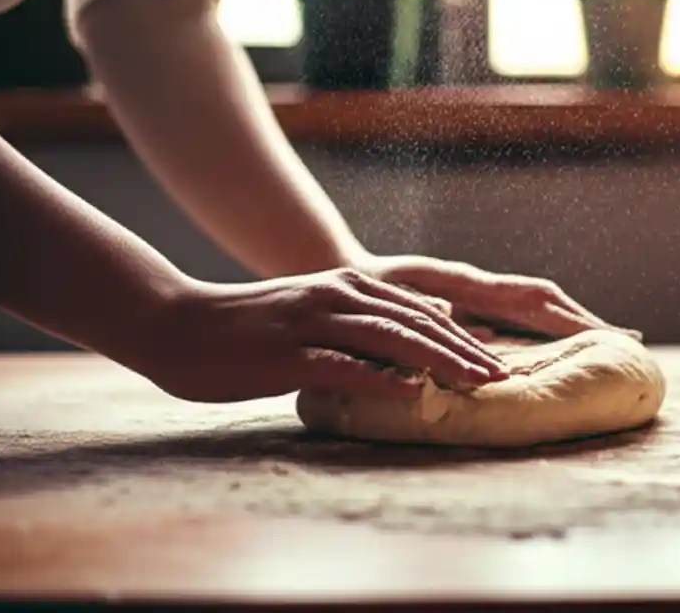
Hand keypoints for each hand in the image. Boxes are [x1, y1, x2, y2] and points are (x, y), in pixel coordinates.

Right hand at [131, 269, 506, 402]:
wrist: (177, 324)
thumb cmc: (248, 329)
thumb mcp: (315, 315)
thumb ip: (362, 321)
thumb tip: (415, 335)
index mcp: (347, 287)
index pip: (421, 313)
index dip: (463, 337)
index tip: (498, 362)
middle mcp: (338, 296)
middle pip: (418, 324)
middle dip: (466, 352)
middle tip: (503, 378)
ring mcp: (314, 323)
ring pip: (393, 339)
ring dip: (441, 362)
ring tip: (478, 383)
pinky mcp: (289, 354)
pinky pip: (345, 365)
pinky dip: (383, 378)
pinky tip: (414, 392)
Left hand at [355, 255, 640, 341]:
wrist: (341, 268)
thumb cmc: (363, 290)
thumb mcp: (388, 302)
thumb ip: (420, 308)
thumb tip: (454, 316)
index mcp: (464, 284)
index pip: (528, 299)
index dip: (568, 316)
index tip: (604, 333)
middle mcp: (477, 286)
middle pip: (542, 298)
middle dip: (583, 318)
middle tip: (628, 340)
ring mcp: (476, 294)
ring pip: (534, 305)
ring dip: (570, 323)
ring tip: (611, 342)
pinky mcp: (469, 305)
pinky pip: (517, 316)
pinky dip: (546, 328)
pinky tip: (563, 347)